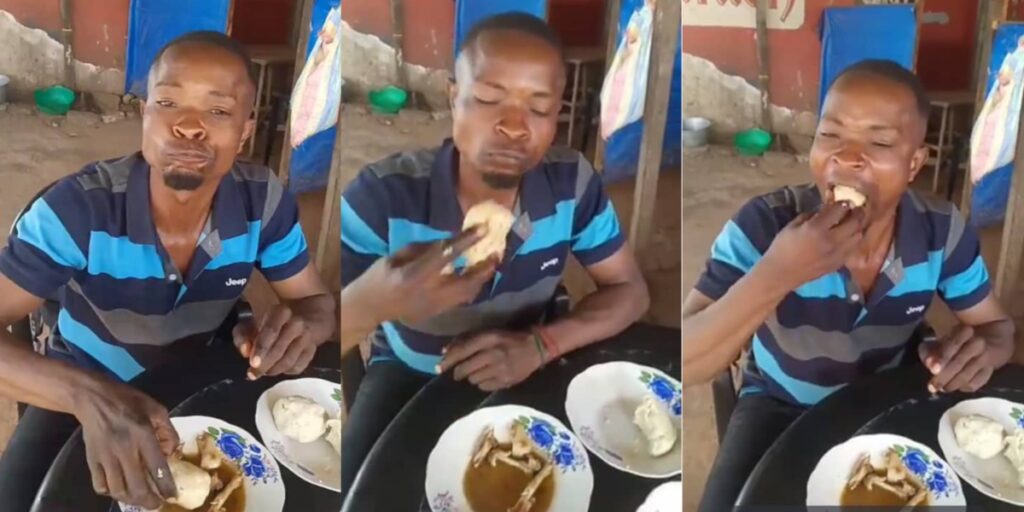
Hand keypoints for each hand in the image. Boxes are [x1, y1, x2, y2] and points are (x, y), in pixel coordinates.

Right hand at [74, 379, 178, 507]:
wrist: (93, 398)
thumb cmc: (128, 401)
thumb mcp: (156, 409)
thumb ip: (168, 431)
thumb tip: (171, 453)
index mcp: (142, 434)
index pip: (157, 467)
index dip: (166, 486)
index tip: (172, 495)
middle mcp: (124, 448)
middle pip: (137, 485)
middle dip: (149, 500)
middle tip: (157, 504)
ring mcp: (105, 456)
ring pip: (118, 490)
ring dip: (131, 500)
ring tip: (141, 500)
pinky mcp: (91, 460)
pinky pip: (100, 485)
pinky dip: (111, 492)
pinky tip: (120, 490)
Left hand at [234, 303, 319, 378]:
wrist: (301, 321)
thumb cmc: (270, 325)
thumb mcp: (251, 325)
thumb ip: (242, 336)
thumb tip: (245, 352)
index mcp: (281, 312)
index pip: (271, 330)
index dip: (262, 348)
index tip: (253, 363)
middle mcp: (297, 324)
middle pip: (280, 349)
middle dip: (265, 365)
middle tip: (253, 374)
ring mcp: (308, 338)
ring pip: (289, 362)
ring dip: (273, 370)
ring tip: (264, 370)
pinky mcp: (312, 351)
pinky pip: (297, 368)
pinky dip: (284, 372)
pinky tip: (277, 367)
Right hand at [351, 227, 497, 324]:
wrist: (371, 307)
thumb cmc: (381, 276)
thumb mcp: (397, 256)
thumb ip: (423, 248)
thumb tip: (449, 240)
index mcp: (416, 274)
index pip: (447, 254)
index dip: (467, 240)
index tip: (484, 229)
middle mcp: (429, 292)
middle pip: (466, 280)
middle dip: (484, 267)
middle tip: (497, 254)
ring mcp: (435, 306)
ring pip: (468, 293)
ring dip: (482, 279)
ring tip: (491, 265)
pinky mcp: (437, 314)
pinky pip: (461, 300)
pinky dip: (471, 288)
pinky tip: (477, 278)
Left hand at [438, 330, 543, 390]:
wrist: (536, 347)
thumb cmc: (509, 338)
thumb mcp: (489, 333)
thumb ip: (467, 341)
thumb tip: (444, 352)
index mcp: (488, 339)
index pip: (462, 351)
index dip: (448, 361)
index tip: (439, 367)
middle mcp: (493, 354)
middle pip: (465, 369)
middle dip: (458, 372)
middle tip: (459, 372)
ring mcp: (500, 369)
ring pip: (473, 380)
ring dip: (472, 377)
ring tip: (479, 372)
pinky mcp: (506, 381)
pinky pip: (484, 387)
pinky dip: (483, 383)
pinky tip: (488, 377)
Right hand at [761, 202, 866, 289]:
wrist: (781, 273)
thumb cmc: (782, 248)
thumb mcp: (791, 226)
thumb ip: (809, 216)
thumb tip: (823, 210)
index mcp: (816, 228)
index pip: (839, 209)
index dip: (843, 203)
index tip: (842, 201)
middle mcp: (831, 240)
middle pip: (855, 222)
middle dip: (856, 213)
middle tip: (854, 209)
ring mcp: (837, 254)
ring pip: (858, 236)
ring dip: (857, 227)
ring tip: (852, 223)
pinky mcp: (838, 264)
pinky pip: (853, 249)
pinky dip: (853, 241)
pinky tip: (847, 238)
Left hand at [919, 324, 998, 392]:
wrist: (990, 340)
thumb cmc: (957, 342)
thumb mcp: (941, 341)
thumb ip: (930, 351)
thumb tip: (929, 365)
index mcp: (964, 331)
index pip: (953, 344)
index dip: (942, 358)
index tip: (933, 370)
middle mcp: (978, 343)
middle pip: (960, 363)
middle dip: (944, 377)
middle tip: (932, 387)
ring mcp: (987, 357)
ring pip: (967, 375)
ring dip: (952, 385)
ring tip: (942, 388)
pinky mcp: (991, 370)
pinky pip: (976, 383)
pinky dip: (964, 387)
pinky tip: (957, 386)